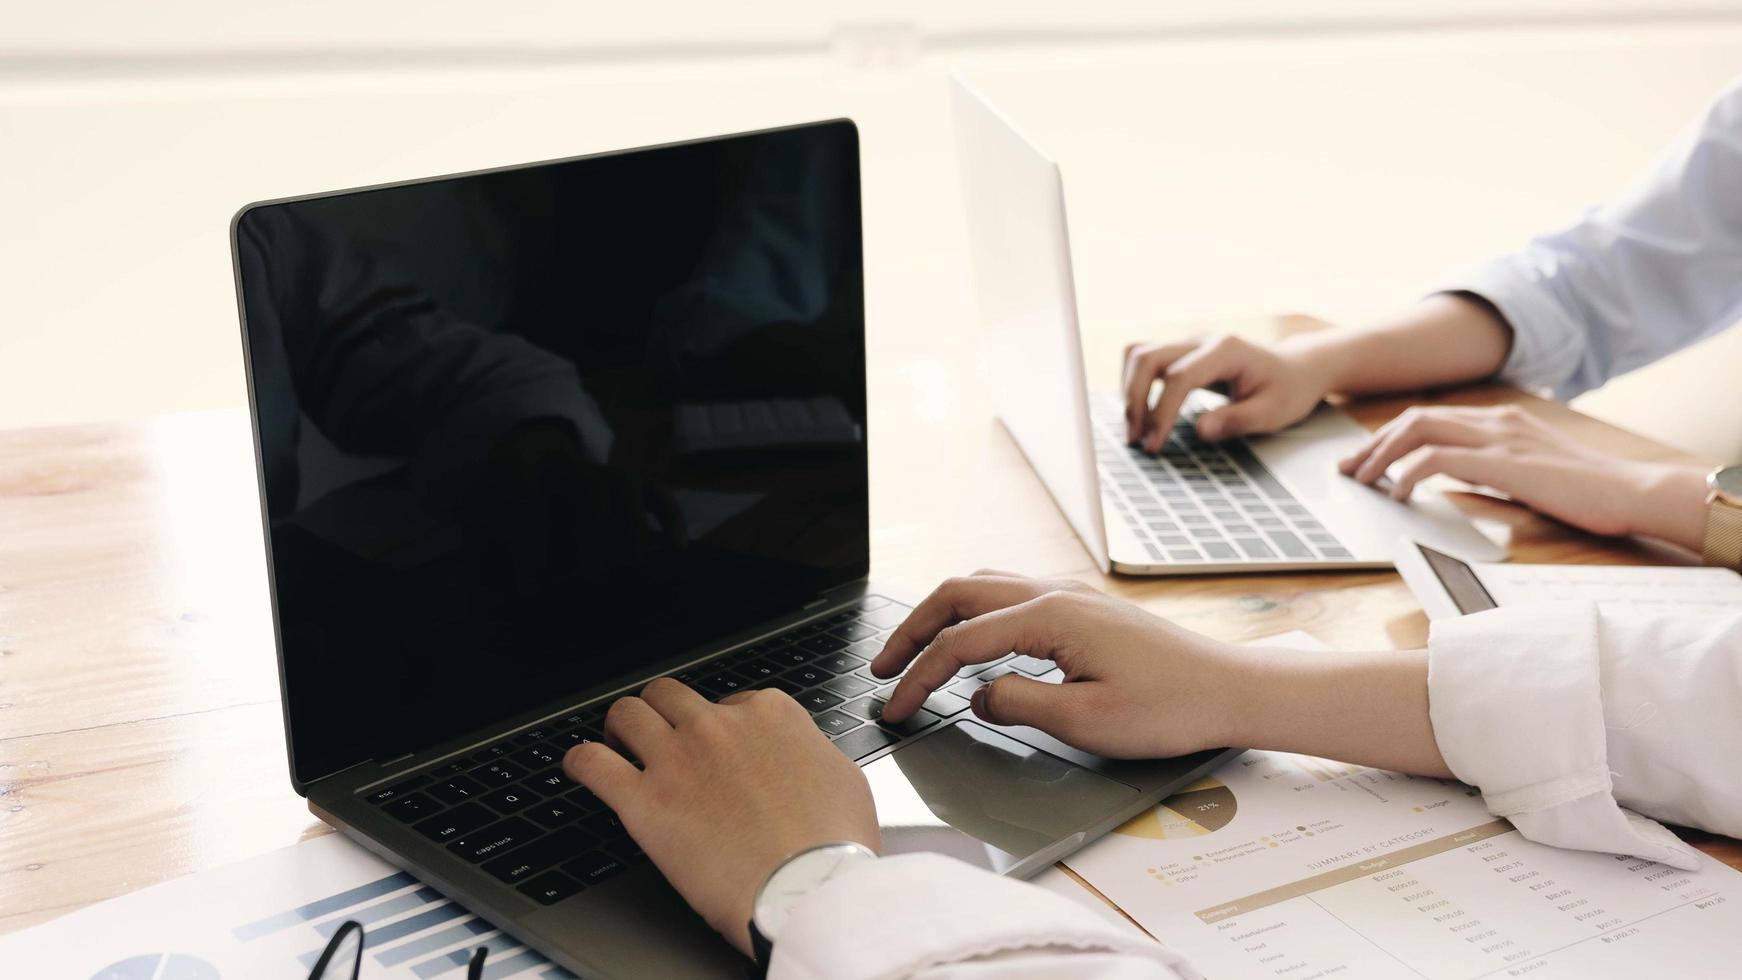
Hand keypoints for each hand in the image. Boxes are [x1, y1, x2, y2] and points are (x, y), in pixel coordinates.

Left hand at [562, 680, 879, 955]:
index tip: (719, 747)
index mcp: (769, 714)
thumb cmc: (833, 845)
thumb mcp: (841, 777)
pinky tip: (582, 768)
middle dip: (663, 713)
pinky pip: (591, 763)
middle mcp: (718, 726)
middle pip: (670, 696)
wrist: (807, 889)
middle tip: (660, 736)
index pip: (730, 701)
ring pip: (627, 713)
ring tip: (618, 744)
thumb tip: (797, 753)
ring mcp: (677, 759)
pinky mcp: (643, 801)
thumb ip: (808, 751)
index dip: (721, 725)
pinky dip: (580, 762)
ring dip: (620, 727)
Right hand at [870, 573, 1247, 757]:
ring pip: (984, 586)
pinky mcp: (1084, 608)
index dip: (918, 677)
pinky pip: (1010, 596)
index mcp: (1051, 617)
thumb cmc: (1170, 708)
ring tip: (916, 651)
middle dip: (913, 629)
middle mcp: (1056, 593)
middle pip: (959, 594)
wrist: (1231, 690)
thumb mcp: (1086, 721)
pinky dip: (975, 614)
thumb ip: (1019, 704)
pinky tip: (973, 642)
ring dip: (942, 615)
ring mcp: (1071, 595)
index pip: (960, 643)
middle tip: (883, 667)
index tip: (895, 709)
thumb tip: (976, 695)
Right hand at [1123, 334, 1335, 450]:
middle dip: (1135, 400)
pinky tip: (1142, 411)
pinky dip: (1134, 383)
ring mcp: (1189, 341)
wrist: (1296, 369)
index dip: (1162, 411)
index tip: (1154, 444)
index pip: (1179, 377)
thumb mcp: (1272, 413)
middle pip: (1147, 357)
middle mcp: (1202, 339)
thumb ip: (1236, 420)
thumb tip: (1200, 431)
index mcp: (1226, 350)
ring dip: (1129, 390)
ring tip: (1135, 429)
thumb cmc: (1287, 391)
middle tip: (1137, 440)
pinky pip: (1143, 358)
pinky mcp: (1181, 350)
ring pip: (1138, 353)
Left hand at [1338, 404, 1707, 546]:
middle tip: (1347, 469)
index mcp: (1500, 421)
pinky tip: (1398, 493)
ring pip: (1418, 430)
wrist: (1631, 491)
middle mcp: (1494, 420)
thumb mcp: (1528, 474)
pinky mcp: (1502, 461)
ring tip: (1362, 480)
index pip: (1430, 418)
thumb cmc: (1586, 491)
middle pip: (1413, 418)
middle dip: (1373, 443)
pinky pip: (1437, 458)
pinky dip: (1407, 473)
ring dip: (1381, 455)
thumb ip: (1491, 470)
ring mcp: (1498, 437)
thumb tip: (1452, 481)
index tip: (1363, 459)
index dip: (1389, 437)